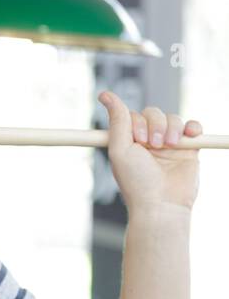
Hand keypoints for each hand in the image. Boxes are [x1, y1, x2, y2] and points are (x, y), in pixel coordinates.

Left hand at [99, 91, 201, 211]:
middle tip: (153, 144)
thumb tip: (105, 94)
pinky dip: (193, 127)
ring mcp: (168, 144)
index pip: (133, 116)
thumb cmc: (137, 181)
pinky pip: (193, 126)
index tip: (138, 140)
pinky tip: (190, 136)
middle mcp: (147, 141)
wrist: (162, 204)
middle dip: (154, 124)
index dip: (137, 123)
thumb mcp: (120, 149)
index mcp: (128, 142)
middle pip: (154, 113)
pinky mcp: (188, 149)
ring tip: (168, 145)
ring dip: (171, 128)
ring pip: (173, 118)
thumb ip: (117, 121)